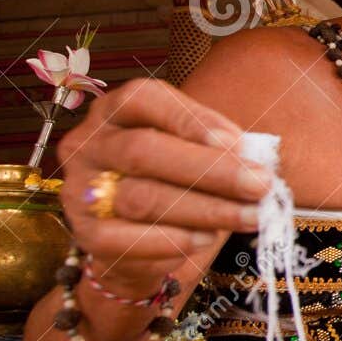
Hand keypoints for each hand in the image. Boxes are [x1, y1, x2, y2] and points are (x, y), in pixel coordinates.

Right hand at [55, 79, 269, 294]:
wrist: (138, 239)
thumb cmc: (176, 180)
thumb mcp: (195, 152)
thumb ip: (218, 148)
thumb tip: (255, 159)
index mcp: (116, 109)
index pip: (145, 99)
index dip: (193, 120)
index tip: (241, 144)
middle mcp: (90, 143)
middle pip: (144, 151)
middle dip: (210, 170)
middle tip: (260, 185)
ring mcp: (80, 189)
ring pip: (142, 197)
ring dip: (205, 209)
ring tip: (249, 216)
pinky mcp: (84, 234)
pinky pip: (127, 239)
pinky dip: (173, 241)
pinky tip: (207, 239)